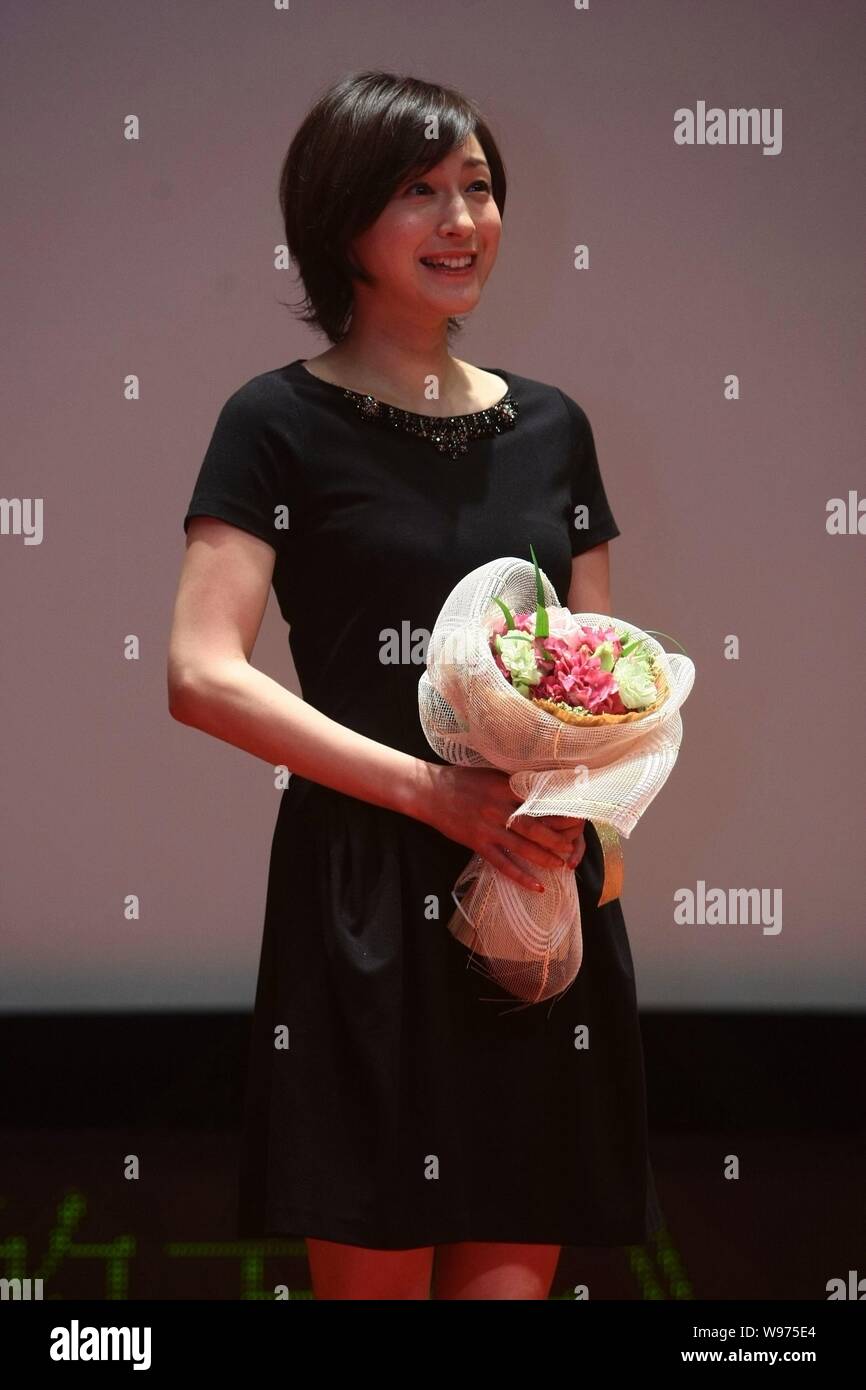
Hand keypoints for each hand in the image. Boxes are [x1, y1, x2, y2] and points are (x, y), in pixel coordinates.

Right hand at [417, 765, 586, 890]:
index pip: (538, 801)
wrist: (429, 791)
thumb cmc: (462, 779)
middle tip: (572, 847)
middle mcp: (498, 809)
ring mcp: (488, 828)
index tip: (575, 817)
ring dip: (544, 858)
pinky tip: (536, 886)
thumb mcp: (492, 772)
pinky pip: (502, 864)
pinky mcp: (477, 843)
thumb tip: (542, 786)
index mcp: (505, 788)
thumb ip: (514, 781)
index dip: (558, 811)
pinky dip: (520, 876)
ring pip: (522, 847)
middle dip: (556, 839)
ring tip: (561, 865)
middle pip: (534, 827)